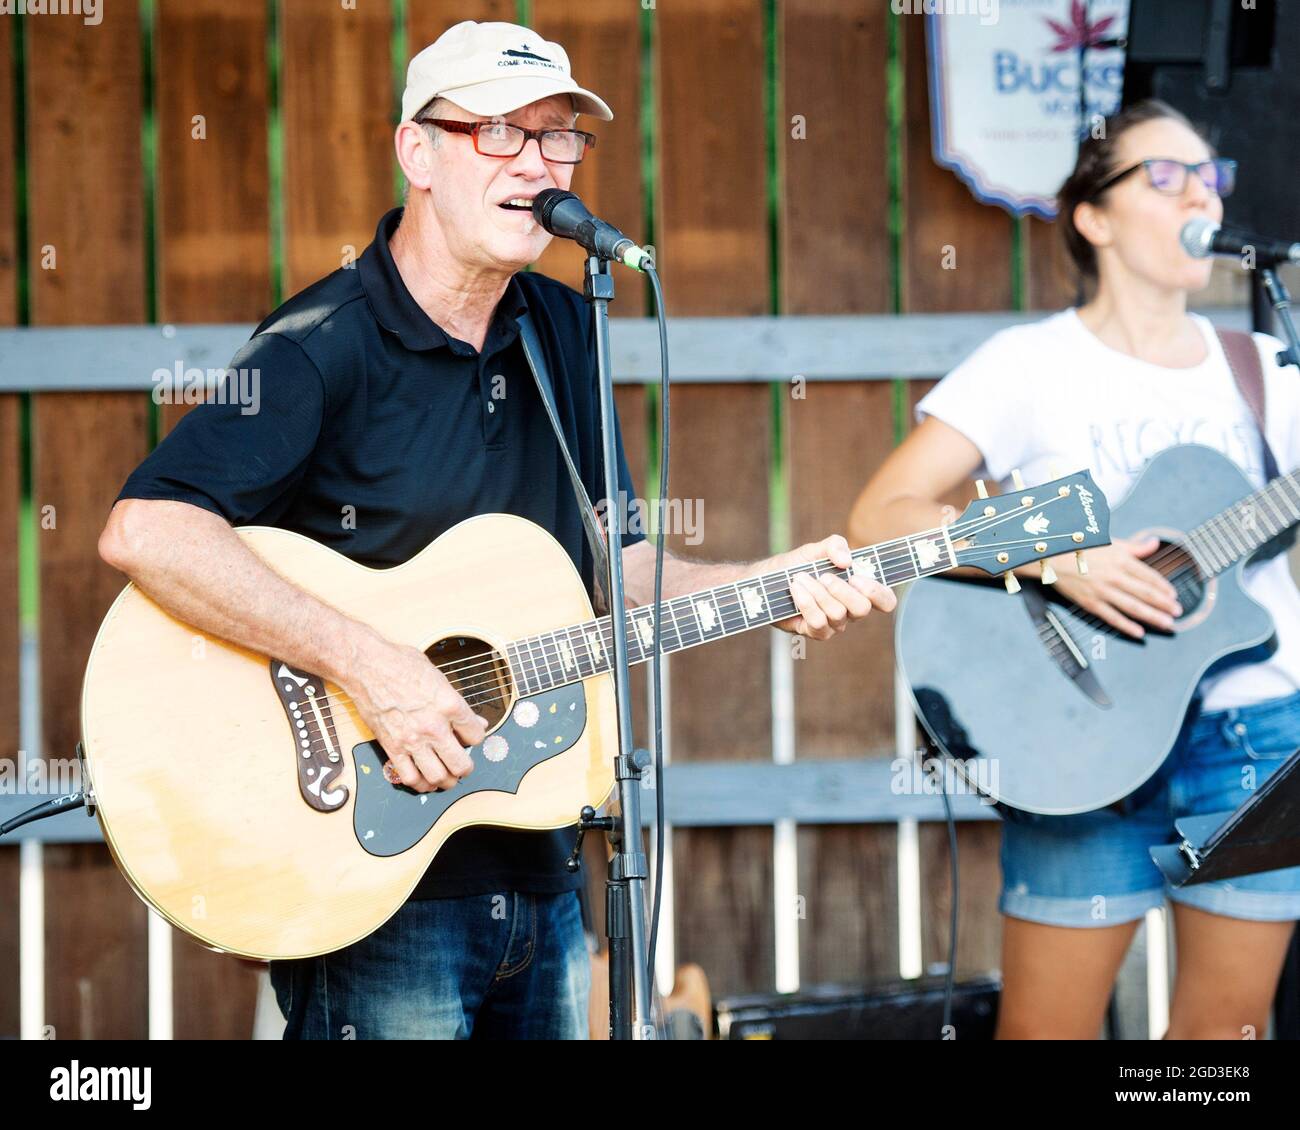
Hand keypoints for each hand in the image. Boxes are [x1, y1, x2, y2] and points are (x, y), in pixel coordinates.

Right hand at [342, 629, 487, 791]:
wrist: (367, 666)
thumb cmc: (401, 665)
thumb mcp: (439, 677)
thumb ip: (458, 703)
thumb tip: (475, 721)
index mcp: (450, 705)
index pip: (476, 735)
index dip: (476, 737)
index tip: (471, 737)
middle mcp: (434, 726)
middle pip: (461, 764)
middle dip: (466, 768)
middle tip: (464, 766)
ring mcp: (412, 739)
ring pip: (438, 776)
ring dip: (445, 781)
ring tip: (446, 776)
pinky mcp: (392, 747)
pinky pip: (410, 777)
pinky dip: (420, 784)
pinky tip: (424, 779)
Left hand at [768, 535, 896, 639]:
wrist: (768, 578)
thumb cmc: (797, 564)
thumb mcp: (816, 549)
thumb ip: (835, 546)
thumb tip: (847, 561)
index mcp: (859, 590)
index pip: (886, 601)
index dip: (877, 592)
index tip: (855, 577)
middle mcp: (850, 610)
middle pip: (862, 609)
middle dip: (841, 589)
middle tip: (823, 576)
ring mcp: (834, 624)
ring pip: (837, 614)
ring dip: (817, 592)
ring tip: (800, 578)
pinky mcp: (815, 632)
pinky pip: (818, 622)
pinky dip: (805, 602)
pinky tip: (796, 590)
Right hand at [1049, 535, 1181, 639]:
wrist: (1051, 556)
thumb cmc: (1080, 547)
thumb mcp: (1109, 542)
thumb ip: (1134, 546)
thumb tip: (1154, 543)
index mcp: (1121, 559)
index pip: (1149, 576)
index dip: (1164, 587)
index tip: (1174, 595)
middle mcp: (1114, 576)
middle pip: (1145, 593)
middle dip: (1164, 604)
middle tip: (1178, 612)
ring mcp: (1102, 590)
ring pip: (1133, 606)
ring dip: (1153, 616)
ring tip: (1167, 623)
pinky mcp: (1090, 602)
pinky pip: (1112, 616)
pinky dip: (1126, 625)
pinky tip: (1139, 632)